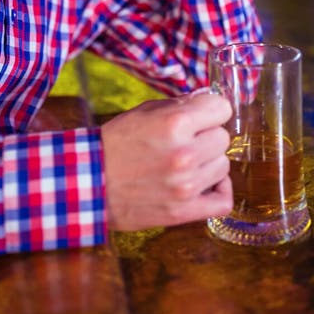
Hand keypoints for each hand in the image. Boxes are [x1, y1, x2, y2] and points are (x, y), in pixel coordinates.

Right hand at [100, 90, 232, 230]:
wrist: (89, 182)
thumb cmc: (115, 144)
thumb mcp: (145, 112)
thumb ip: (180, 106)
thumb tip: (208, 102)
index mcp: (175, 123)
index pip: (222, 108)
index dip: (212, 110)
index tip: (203, 116)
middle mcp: (185, 153)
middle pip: (223, 138)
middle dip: (207, 136)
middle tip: (187, 141)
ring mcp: (186, 184)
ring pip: (223, 165)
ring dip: (209, 163)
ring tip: (187, 163)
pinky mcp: (183, 211)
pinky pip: (223, 201)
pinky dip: (220, 191)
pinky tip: (207, 183)